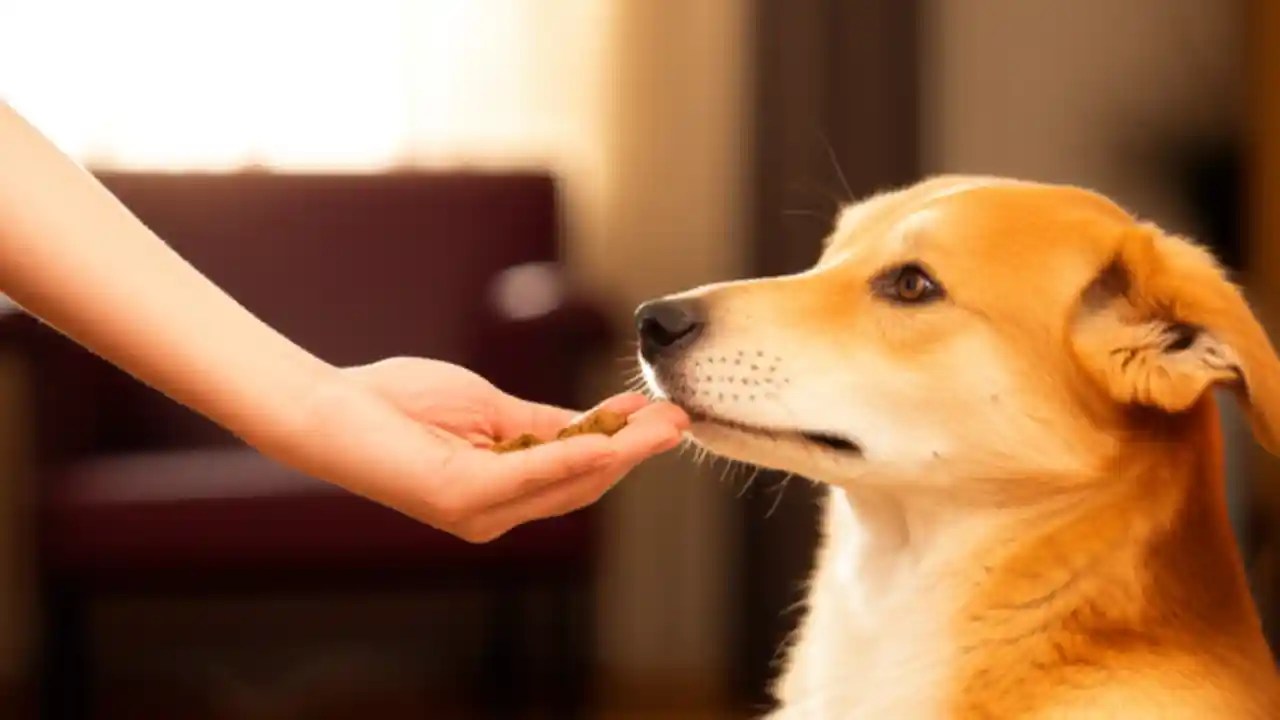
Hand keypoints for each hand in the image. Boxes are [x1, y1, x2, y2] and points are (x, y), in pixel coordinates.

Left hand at [283, 357, 688, 541]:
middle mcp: (496, 513)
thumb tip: (600, 425)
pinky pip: (532, 472)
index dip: (623, 449)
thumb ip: (544, 424)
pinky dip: (574, 453)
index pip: (575, 475)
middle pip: (583, 486)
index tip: (661, 418)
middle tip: (678, 421)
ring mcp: (480, 510)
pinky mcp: (463, 498)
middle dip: (635, 454)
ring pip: (568, 483)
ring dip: (620, 453)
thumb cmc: (399, 405)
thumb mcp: (490, 410)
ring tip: (661, 426)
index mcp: (502, 492)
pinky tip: (609, 435)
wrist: (333, 408)